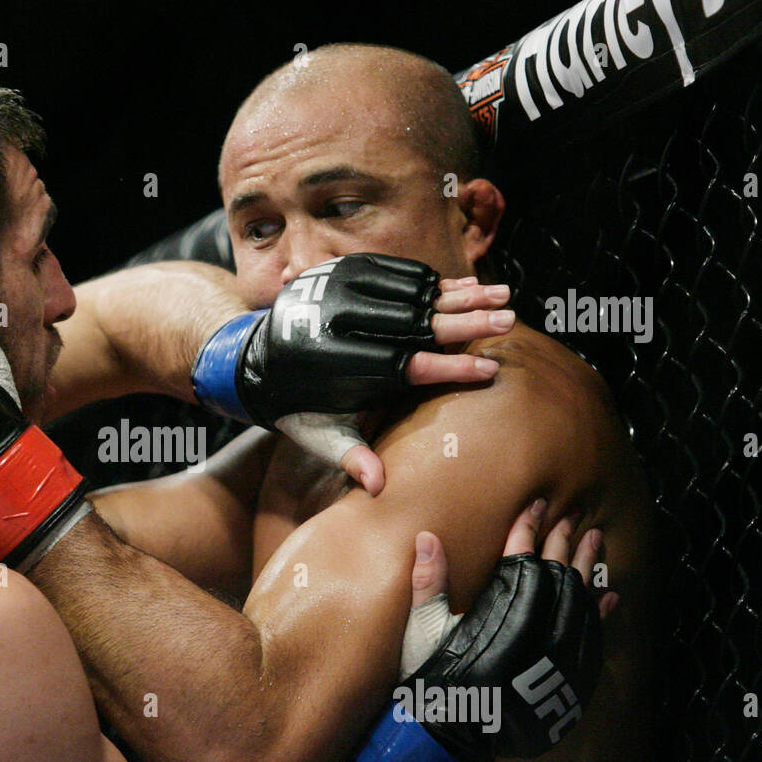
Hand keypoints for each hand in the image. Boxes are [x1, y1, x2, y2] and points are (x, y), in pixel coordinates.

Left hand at [192, 255, 513, 492]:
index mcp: (340, 369)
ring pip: (411, 292)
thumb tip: (378, 488)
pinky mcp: (341, 273)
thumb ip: (351, 457)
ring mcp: (340, 294)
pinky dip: (432, 280)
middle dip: (466, 322)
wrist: (252, 359)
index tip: (488, 370)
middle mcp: (341, 326)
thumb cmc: (297, 407)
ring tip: (501, 297)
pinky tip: (466, 285)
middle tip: (509, 320)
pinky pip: (395, 273)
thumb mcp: (318, 437)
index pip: (407, 367)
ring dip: (459, 294)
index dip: (450, 369)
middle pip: (416, 323)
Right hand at [346, 499, 617, 761]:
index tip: (538, 505)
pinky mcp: (567, 674)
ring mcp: (556, 652)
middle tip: (571, 514)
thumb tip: (429, 538)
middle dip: (563, 539)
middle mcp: (535, 629)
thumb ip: (429, 583)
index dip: (528, 529)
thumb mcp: (422, 630)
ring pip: (581, 598)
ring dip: (588, 566)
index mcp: (499, 612)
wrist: (451, 736)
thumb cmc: (431, 679)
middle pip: (557, 572)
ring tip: (596, 538)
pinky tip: (609, 594)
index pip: (520, 558)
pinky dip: (601, 613)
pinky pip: (593, 636)